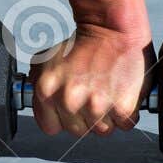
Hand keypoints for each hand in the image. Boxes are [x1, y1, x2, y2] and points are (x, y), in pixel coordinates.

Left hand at [26, 25, 150, 136]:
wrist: (111, 31)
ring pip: (102, 131)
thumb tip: (39, 103)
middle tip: (92, 96)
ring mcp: (96, 105)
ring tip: (107, 94)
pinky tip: (120, 96)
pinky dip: (126, 114)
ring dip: (107, 118)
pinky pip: (125, 125)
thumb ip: (36, 85)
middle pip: (78, 131)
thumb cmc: (80, 45)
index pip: (51, 128)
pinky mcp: (122, 106)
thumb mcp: (44, 62)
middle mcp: (69, 100)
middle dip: (85, 117)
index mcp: (47, 91)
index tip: (70, 110)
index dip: (62, 119)